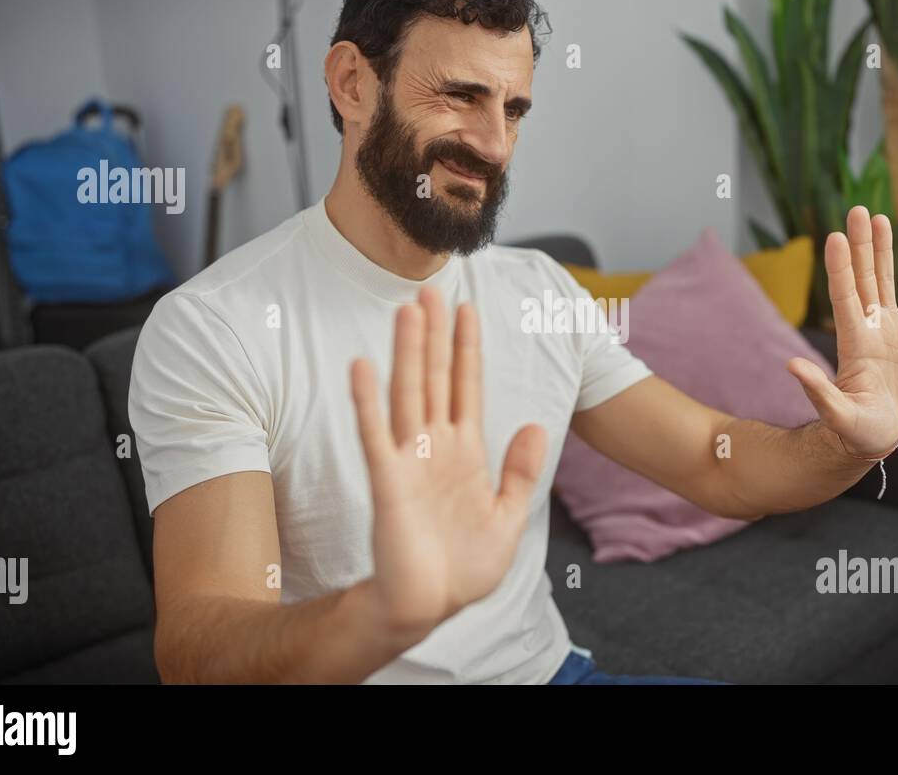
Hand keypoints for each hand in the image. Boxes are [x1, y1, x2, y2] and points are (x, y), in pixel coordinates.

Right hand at [349, 286, 546, 638]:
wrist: (432, 606)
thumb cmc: (464, 567)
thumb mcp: (508, 517)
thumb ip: (519, 471)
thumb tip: (535, 423)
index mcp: (464, 452)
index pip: (466, 387)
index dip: (466, 349)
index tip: (467, 310)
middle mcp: (434, 447)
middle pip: (435, 379)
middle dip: (435, 336)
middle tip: (430, 290)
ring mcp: (409, 461)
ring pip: (408, 395)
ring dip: (408, 354)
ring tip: (407, 312)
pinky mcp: (388, 483)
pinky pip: (376, 436)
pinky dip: (368, 403)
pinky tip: (362, 368)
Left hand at [787, 205, 897, 457]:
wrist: (879, 436)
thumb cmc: (856, 431)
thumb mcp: (837, 414)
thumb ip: (817, 390)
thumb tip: (791, 364)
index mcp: (853, 343)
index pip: (844, 296)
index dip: (840, 267)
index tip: (835, 237)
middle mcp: (870, 327)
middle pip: (863, 278)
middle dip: (861, 245)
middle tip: (857, 210)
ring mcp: (890, 329)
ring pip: (885, 280)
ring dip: (882, 250)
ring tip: (879, 218)